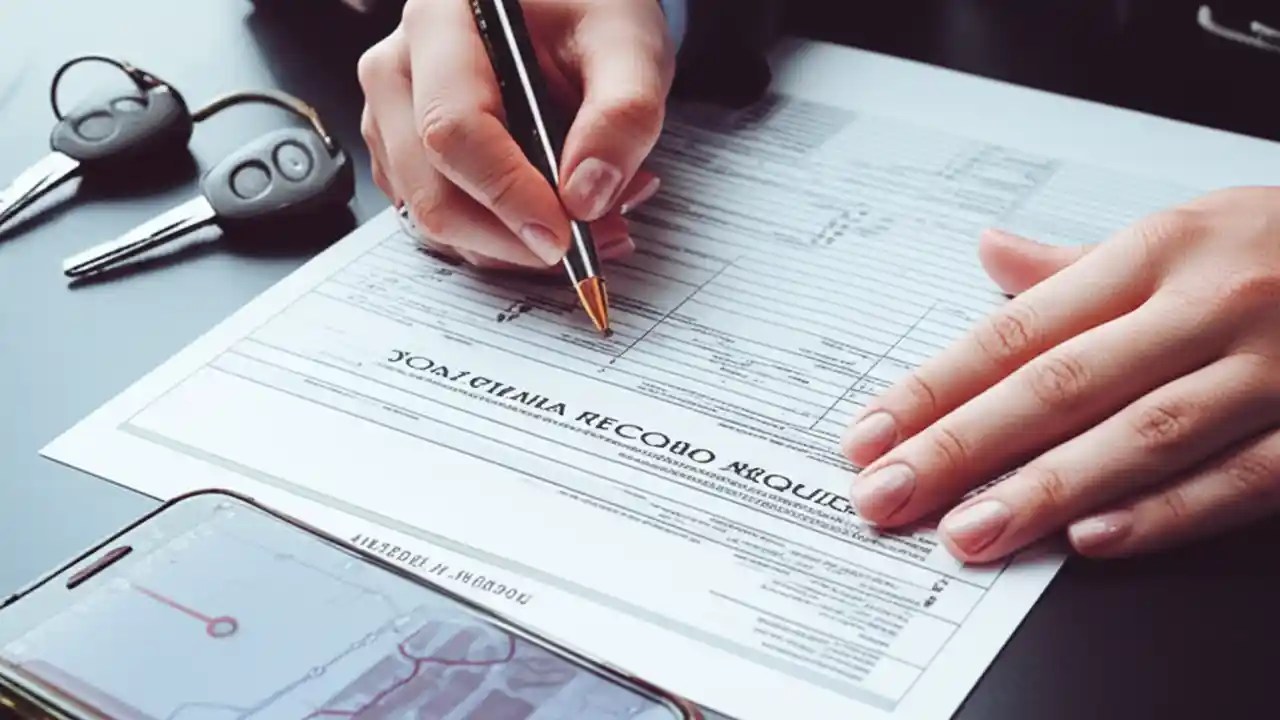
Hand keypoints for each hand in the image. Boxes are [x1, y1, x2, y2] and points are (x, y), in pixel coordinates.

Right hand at [357, 0, 672, 268]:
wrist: (575, 16)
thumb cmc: (591, 15)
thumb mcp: (629, 45)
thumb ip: (622, 114)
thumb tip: (586, 195)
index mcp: (441, 22)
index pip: (454, 129)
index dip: (508, 194)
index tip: (564, 234)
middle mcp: (399, 71)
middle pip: (432, 191)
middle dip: (515, 238)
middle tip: (597, 237)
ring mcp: (393, 120)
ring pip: (436, 222)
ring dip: (517, 244)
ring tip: (595, 213)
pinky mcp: (408, 161)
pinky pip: (444, 228)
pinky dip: (505, 241)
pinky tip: (558, 211)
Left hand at [841, 187, 1279, 561]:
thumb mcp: (1183, 234)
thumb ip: (1079, 267)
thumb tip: (989, 259)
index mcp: (1157, 253)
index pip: (1018, 330)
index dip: (935, 386)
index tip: (870, 434)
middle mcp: (1206, 305)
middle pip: (1058, 384)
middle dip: (960, 445)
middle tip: (886, 494)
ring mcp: (1270, 369)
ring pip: (1140, 435)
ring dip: (1044, 490)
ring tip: (967, 533)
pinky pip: (1241, 477)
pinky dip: (1167, 511)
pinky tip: (1095, 540)